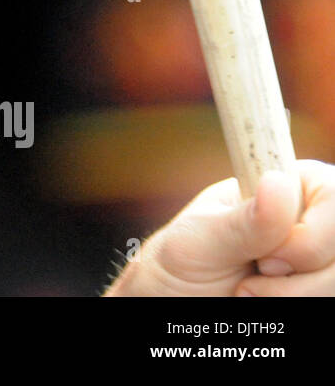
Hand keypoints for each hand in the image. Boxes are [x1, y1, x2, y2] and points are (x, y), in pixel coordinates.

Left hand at [106, 160, 334, 295]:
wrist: (170, 307)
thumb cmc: (177, 266)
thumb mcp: (198, 241)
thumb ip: (242, 221)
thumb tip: (280, 182)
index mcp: (282, 187)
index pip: (334, 192)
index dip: (313, 233)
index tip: (267, 258)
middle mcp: (309, 218)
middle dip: (304, 275)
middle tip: (250, 282)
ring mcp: (317, 257)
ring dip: (299, 296)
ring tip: (249, 294)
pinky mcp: (317, 288)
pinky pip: (331, 298)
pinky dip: (301, 306)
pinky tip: (263, 305)